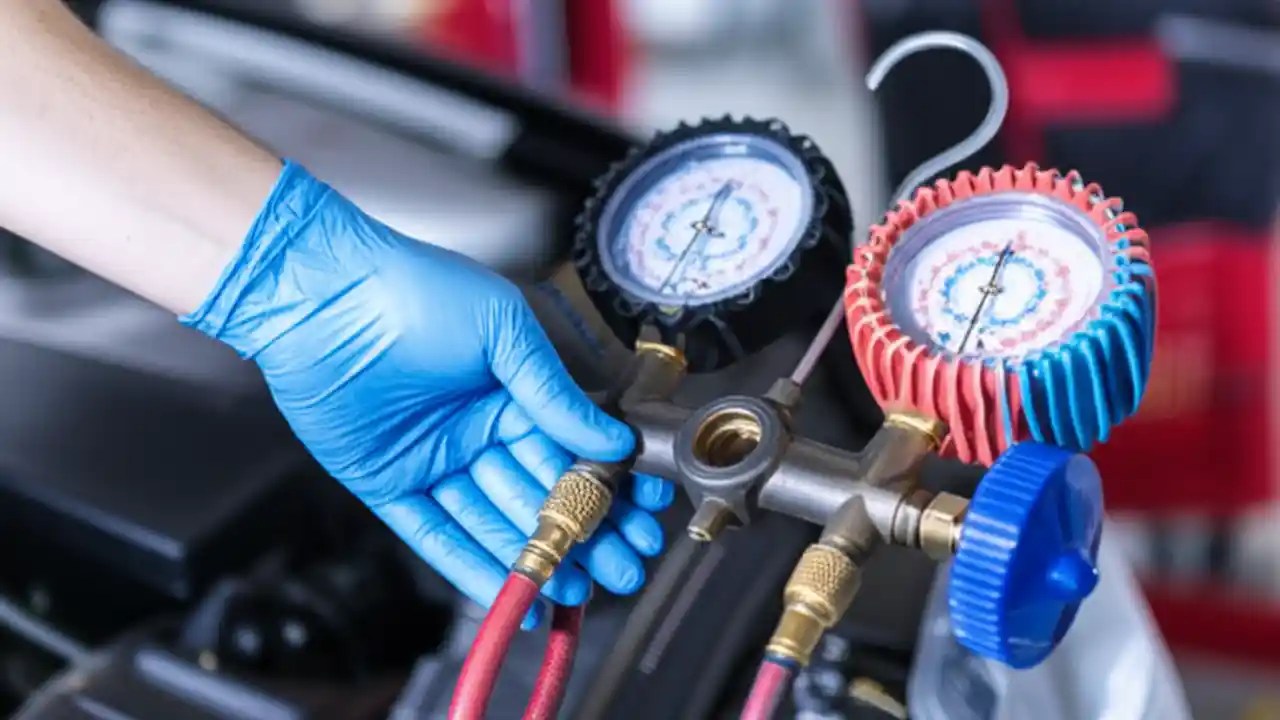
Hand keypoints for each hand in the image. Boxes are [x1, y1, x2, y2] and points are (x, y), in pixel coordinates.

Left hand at [182, 163, 673, 625]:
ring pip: (494, 522)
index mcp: (511, 388)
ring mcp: (435, 459)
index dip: (604, 489)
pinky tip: (511, 590)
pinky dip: (472, 566)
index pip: (569, 450)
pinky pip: (436, 534)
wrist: (321, 292)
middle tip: (622, 570)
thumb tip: (609, 438)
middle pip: (537, 495)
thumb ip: (554, 392)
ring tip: (578, 590)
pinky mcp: (390, 483)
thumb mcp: (504, 329)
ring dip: (535, 558)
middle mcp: (476, 428)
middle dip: (581, 535)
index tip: (639, 521)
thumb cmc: (412, 288)